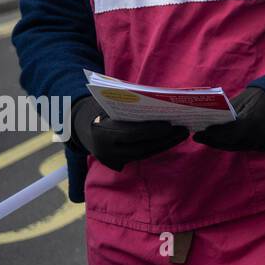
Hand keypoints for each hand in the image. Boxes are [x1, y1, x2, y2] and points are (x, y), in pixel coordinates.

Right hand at [71, 96, 188, 171]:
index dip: (151, 130)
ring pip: (143, 155)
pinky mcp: (117, 164)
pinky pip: (141, 157)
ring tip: (182, 134)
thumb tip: (161, 100)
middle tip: (183, 129)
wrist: (81, 126)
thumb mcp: (111, 104)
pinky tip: (171, 139)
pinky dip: (157, 148)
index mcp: (102, 132)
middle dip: (164, 140)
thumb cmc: (102, 108)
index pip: (131, 134)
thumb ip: (131, 104)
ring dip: (165, 145)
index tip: (169, 124)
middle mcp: (106, 150)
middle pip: (140, 148)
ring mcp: (111, 160)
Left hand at [193, 86, 264, 151]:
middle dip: (213, 141)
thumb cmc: (264, 95)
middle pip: (231, 143)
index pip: (227, 133)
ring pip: (239, 147)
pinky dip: (236, 143)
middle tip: (200, 137)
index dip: (212, 135)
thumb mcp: (244, 98)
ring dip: (223, 143)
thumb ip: (229, 112)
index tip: (198, 133)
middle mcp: (259, 135)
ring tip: (209, 139)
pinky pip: (248, 147)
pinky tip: (225, 140)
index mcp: (252, 121)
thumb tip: (210, 121)